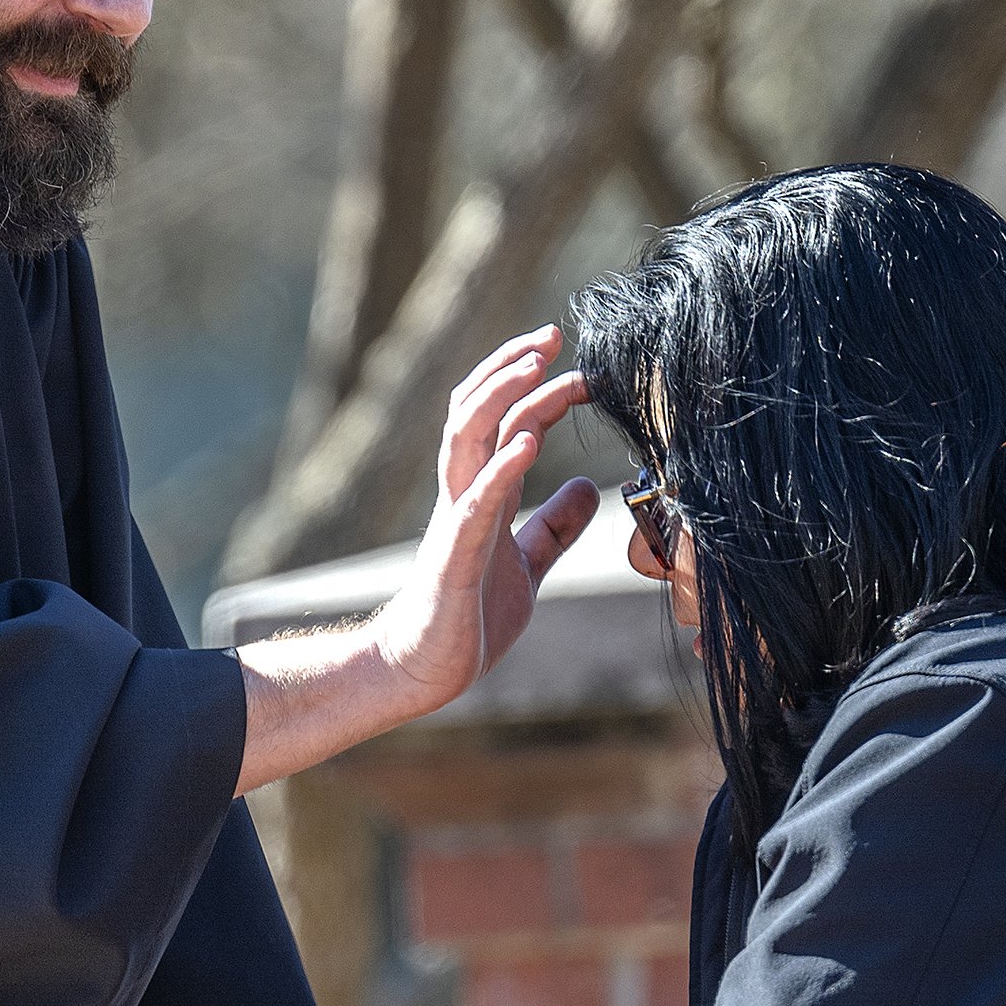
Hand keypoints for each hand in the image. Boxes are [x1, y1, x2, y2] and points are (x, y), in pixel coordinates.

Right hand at [367, 331, 599, 718]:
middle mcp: (461, 497)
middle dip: (510, 368)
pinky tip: (526, 445)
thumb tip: (583, 490)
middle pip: (474, 412)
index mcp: (479, 496)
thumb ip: (553, 529)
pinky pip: (473, 508)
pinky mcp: (452, 562)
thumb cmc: (465, 620)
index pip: (500, 421)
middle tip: (553, 333)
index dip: (535, 387)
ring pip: (464, 441)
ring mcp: (453, 524)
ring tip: (535, 366)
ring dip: (499, 398)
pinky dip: (499, 472)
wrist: (421, 672)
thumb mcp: (525, 567)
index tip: (575, 360)